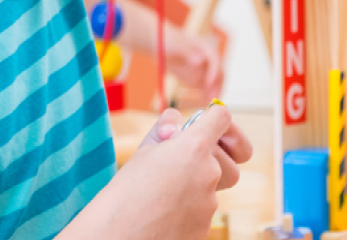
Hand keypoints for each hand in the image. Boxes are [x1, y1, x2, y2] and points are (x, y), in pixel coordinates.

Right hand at [95, 107, 249, 239]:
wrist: (117, 234)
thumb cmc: (125, 191)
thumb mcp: (143, 149)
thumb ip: (167, 130)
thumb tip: (178, 129)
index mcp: (193, 147)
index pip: (222, 118)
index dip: (216, 118)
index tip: (208, 124)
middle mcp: (208, 173)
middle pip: (229, 160)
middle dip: (211, 160)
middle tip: (181, 164)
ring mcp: (210, 203)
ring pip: (214, 187)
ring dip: (197, 185)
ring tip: (166, 191)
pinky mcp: (205, 227)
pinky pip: (203, 210)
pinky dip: (189, 209)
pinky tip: (164, 211)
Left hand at [165, 32, 223, 101]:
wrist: (159, 46)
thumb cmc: (168, 41)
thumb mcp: (176, 45)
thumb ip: (188, 52)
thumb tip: (200, 61)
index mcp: (205, 48)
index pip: (215, 60)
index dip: (214, 71)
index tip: (210, 82)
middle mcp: (207, 61)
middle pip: (218, 74)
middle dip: (217, 86)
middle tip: (213, 98)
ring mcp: (203, 71)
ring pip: (213, 85)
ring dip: (212, 94)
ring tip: (208, 105)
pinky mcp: (197, 80)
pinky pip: (203, 91)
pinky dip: (204, 98)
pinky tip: (201, 105)